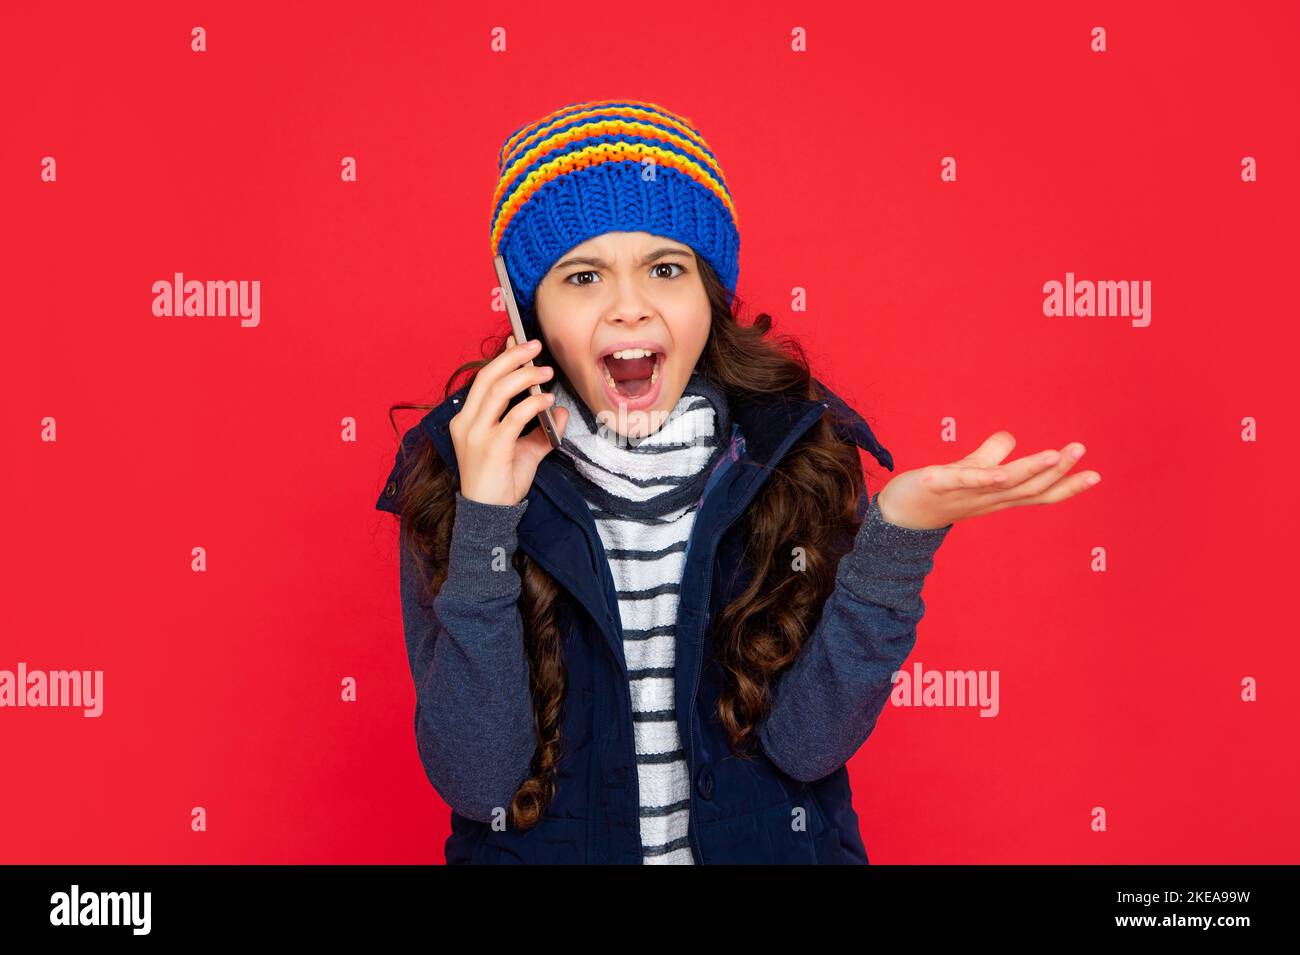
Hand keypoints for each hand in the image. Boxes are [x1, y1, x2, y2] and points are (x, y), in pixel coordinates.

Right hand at [449, 334, 568, 505]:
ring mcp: (476, 434)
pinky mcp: (491, 447)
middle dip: (513, 357)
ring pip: (498, 391)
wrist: (489, 514)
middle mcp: (466, 423)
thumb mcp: (525, 451)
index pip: (482, 380)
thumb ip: (541, 431)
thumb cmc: (501, 482)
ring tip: (546, 372)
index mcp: (466, 419)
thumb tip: (560, 413)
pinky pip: (514, 416)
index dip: (502, 358)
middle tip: (536, 347)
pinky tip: (547, 400)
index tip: (520, 342)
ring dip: (525, 376)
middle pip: (487, 377)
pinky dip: (533, 404)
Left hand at [875, 431, 1100, 529]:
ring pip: (1001, 484)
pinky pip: (960, 482)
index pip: (1037, 493)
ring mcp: (962, 494)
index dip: (1065, 485)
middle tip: (1080, 450)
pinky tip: (997, 473)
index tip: (1096, 475)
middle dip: (1056, 470)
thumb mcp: (968, 470)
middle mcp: (986, 499)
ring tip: (1052, 455)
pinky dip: (980, 478)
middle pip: (1027, 487)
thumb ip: (990, 456)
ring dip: (1028, 469)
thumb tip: (1010, 438)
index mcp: (997, 496)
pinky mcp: (936, 485)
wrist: (897, 513)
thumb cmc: (936, 491)